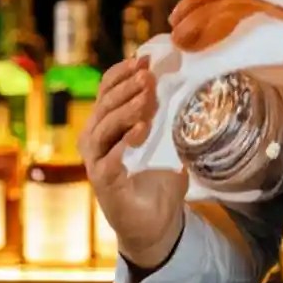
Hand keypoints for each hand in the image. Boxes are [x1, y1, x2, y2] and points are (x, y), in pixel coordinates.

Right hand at [80, 57, 188, 269]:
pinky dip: (124, 141)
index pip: (107, 89)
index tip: (144, 60)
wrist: (156, 222)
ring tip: (147, 98)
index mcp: (107, 122)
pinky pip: (108, 158)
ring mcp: (96, 159)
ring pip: (104, 126)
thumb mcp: (167, 138)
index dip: (123, 73)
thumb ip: (169, 114)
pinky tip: (141, 130)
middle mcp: (95, 137)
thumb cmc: (158, 176)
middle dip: (126, 86)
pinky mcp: (103, 180)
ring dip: (126, 109)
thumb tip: (188, 82)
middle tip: (148, 76)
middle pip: (105, 103)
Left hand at [169, 0, 282, 192]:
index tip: (177, 17)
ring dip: (208, 27)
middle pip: (235, 1)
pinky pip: (257, 55)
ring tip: (185, 43)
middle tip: (176, 30)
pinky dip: (228, 56)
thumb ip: (242, 57)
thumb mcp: (266, 70)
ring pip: (243, 20)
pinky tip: (208, 64)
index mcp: (280, 21)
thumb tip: (201, 58)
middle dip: (198, 10)